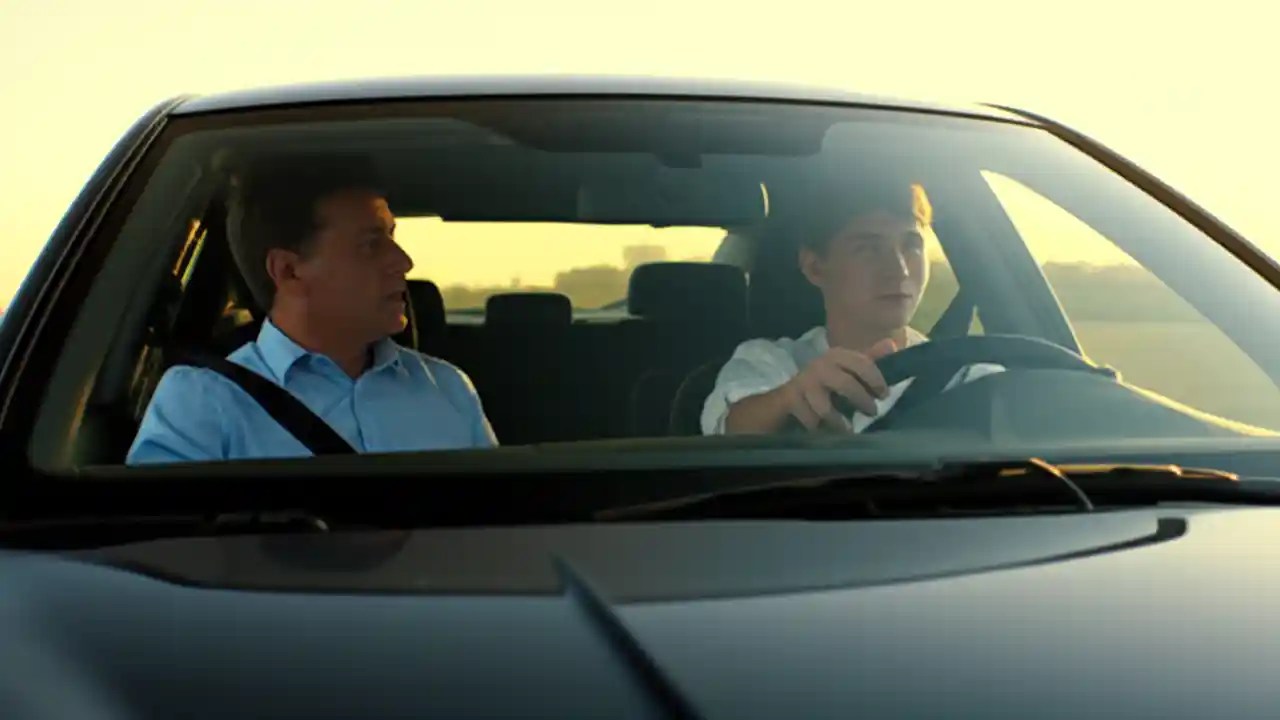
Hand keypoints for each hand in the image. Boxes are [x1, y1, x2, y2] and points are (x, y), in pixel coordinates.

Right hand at [783, 339, 897, 429]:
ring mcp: (803, 385)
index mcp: (836, 356)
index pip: (861, 363)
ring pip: (825, 408)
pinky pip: (810, 420)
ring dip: (839, 422)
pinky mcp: (791, 401)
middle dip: (861, 400)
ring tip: (849, 430)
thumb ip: (869, 359)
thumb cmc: (826, 380)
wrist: (790, 394)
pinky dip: (819, 429)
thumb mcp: (847, 367)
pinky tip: (826, 431)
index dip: (876, 380)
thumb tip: (890, 344)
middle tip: (872, 413)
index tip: (884, 395)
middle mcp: (819, 367)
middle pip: (845, 384)